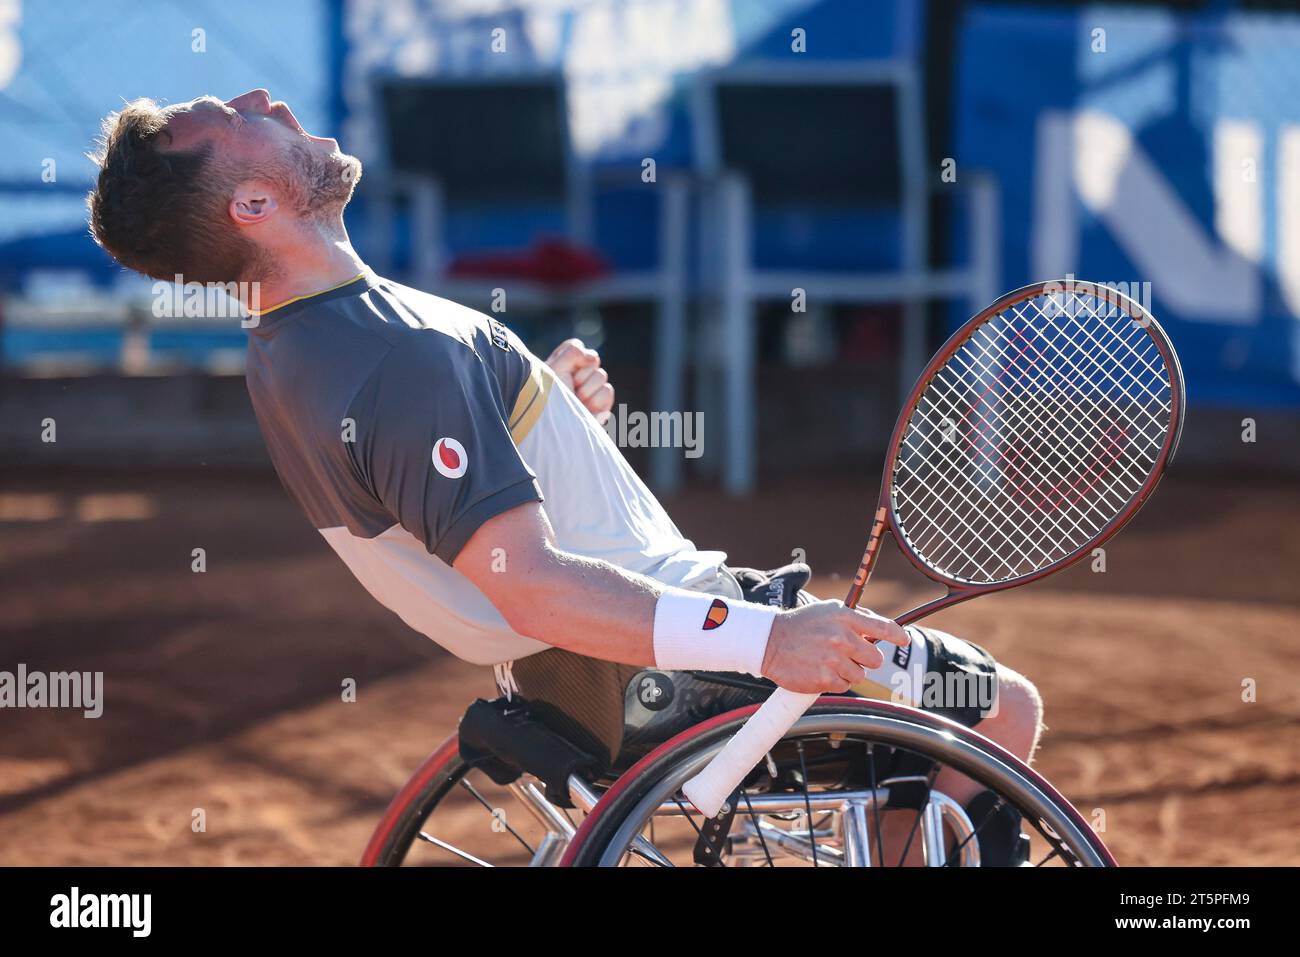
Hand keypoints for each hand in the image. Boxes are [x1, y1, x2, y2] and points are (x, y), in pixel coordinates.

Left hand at [545, 338, 613, 423]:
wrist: (553, 427)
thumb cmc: (546, 399)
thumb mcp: (553, 369)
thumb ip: (572, 352)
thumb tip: (593, 357)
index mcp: (561, 366)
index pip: (576, 347)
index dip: (573, 356)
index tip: (561, 370)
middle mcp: (576, 376)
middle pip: (593, 360)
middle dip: (580, 375)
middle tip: (569, 388)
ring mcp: (590, 391)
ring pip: (601, 375)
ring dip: (587, 390)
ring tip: (576, 402)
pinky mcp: (601, 406)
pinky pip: (607, 391)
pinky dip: (596, 400)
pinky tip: (585, 409)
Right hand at [760, 600, 908, 693]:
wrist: (769, 642)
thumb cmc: (801, 624)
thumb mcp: (828, 610)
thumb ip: (855, 618)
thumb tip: (879, 630)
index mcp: (845, 618)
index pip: (883, 628)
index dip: (898, 636)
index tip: (904, 640)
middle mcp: (842, 638)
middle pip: (875, 659)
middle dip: (865, 659)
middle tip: (848, 655)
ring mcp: (833, 660)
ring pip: (860, 675)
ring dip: (848, 671)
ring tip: (828, 661)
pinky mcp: (824, 679)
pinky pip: (844, 686)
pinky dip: (835, 682)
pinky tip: (820, 670)